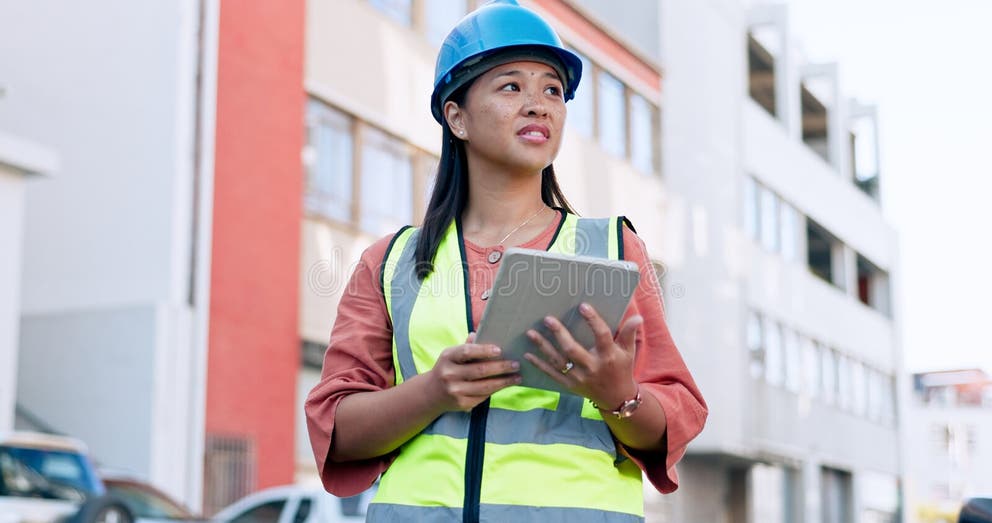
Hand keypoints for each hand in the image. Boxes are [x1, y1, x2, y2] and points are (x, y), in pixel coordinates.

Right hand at [427, 333, 521, 411]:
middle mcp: (449, 374)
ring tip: (517, 376)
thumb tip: (484, 332)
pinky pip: (483, 396)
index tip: (500, 350)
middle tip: (516, 364)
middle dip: (501, 367)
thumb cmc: (448, 368)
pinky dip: (497, 390)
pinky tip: (506, 385)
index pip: (467, 352)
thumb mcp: (452, 354)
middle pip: (480, 370)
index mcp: (447, 357)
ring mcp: (455, 390)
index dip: (484, 350)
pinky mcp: (462, 403)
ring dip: (504, 381)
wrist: (432, 393)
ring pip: (485, 386)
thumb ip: (468, 345)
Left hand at [524, 303, 641, 409]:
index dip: (593, 320)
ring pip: (558, 361)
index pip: (601, 335)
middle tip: (548, 319)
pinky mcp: (570, 385)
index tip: (583, 306)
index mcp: (608, 356)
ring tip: (530, 333)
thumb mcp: (628, 352)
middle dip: (559, 334)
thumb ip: (629, 334)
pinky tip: (527, 354)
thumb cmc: (622, 369)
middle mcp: (592, 367)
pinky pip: (552, 374)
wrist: (617, 398)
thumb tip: (637, 317)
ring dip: (543, 347)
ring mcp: (579, 377)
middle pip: (573, 349)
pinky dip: (539, 365)